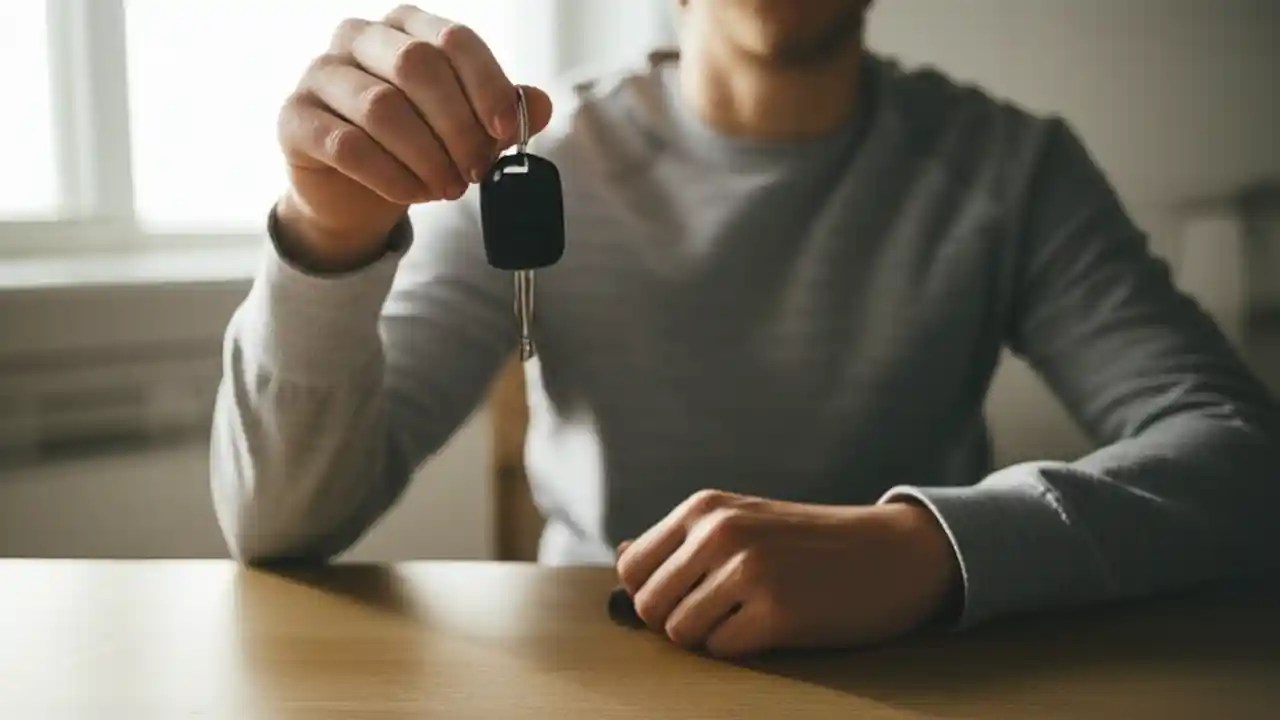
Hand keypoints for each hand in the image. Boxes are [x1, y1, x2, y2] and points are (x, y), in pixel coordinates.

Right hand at [276, 5, 553, 271]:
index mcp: (406, 27)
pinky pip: (347, 145)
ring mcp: (320, 73)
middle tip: (477, 171)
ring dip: (427, 157)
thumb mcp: (468, 130)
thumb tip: (541, 104)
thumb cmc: (416, 148)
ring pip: (382, 108)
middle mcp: (359, 38)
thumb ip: (504, 113)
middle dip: (458, 127)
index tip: (509, 131)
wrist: (355, 194)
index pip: (454, 39)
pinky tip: (414, 194)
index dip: (488, 85)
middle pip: (418, 67)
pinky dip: (391, 176)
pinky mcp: (295, 118)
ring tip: (449, 188)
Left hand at [615, 490, 960, 657]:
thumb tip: (622, 556)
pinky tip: (774, 626)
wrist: (893, 552)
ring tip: (747, 616)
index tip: (685, 596)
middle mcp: (720, 532)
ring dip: (709, 636)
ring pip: (679, 632)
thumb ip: (682, 539)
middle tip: (721, 612)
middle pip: (648, 605)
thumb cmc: (811, 542)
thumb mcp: (743, 519)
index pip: (632, 567)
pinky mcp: (776, 612)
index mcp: (705, 507)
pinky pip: (720, 650)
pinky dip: (741, 648)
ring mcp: (747, 571)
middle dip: (675, 619)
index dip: (651, 592)